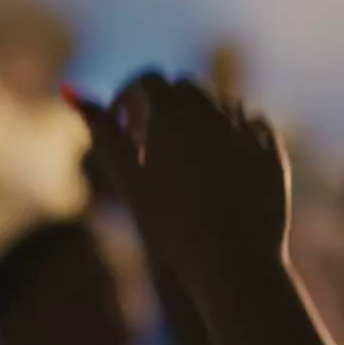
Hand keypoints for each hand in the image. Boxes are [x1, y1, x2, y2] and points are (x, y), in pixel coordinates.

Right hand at [73, 72, 289, 301]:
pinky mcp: (272, 149)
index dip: (130, 99)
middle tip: (149, 143)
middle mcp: (213, 111)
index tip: (125, 128)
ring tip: (185, 159)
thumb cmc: (173, 227)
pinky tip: (223, 165)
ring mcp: (247, 128)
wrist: (235, 264)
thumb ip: (103, 133)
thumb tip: (71, 91)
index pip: (147, 80)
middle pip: (184, 86)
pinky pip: (251, 123)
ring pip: (219, 101)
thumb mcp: (130, 181)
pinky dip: (233, 132)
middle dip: (164, 104)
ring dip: (199, 116)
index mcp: (173, 113)